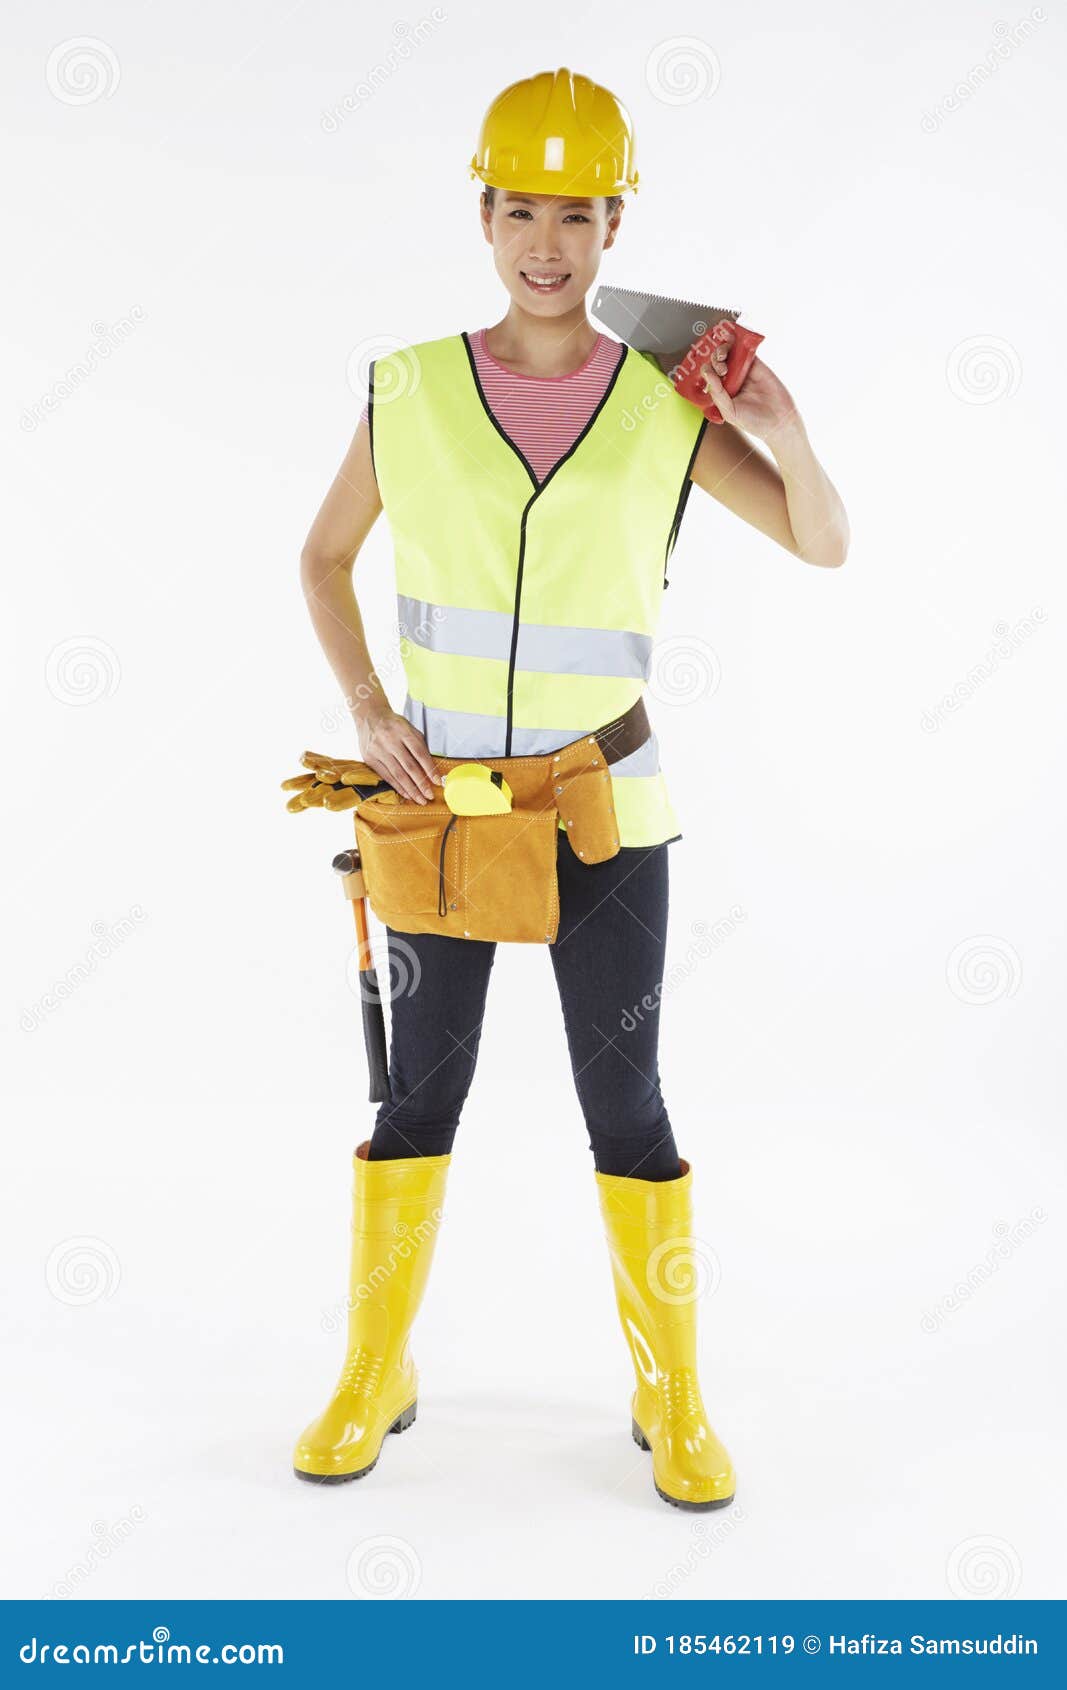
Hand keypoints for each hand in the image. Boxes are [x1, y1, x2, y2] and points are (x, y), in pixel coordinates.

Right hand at [356, 704, 440, 803]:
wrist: (369, 716)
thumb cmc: (393, 724)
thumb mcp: (409, 728)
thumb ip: (420, 745)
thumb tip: (431, 768)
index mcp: (402, 731)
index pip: (419, 753)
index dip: (430, 769)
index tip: (438, 782)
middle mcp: (389, 740)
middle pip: (409, 766)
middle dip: (421, 784)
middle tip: (430, 796)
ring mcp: (378, 750)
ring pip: (397, 774)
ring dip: (410, 789)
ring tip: (420, 799)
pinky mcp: (369, 758)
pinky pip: (386, 776)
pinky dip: (398, 786)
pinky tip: (406, 794)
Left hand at [699, 325, 798, 442]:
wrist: (779, 420)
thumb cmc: (754, 421)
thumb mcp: (730, 412)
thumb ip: (717, 394)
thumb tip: (708, 374)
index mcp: (721, 392)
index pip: (709, 375)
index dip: (708, 370)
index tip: (715, 375)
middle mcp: (730, 379)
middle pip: (716, 361)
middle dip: (715, 360)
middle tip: (722, 368)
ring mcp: (743, 370)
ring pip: (728, 353)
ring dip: (723, 350)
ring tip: (725, 356)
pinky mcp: (756, 364)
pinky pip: (745, 349)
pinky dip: (739, 342)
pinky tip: (734, 339)